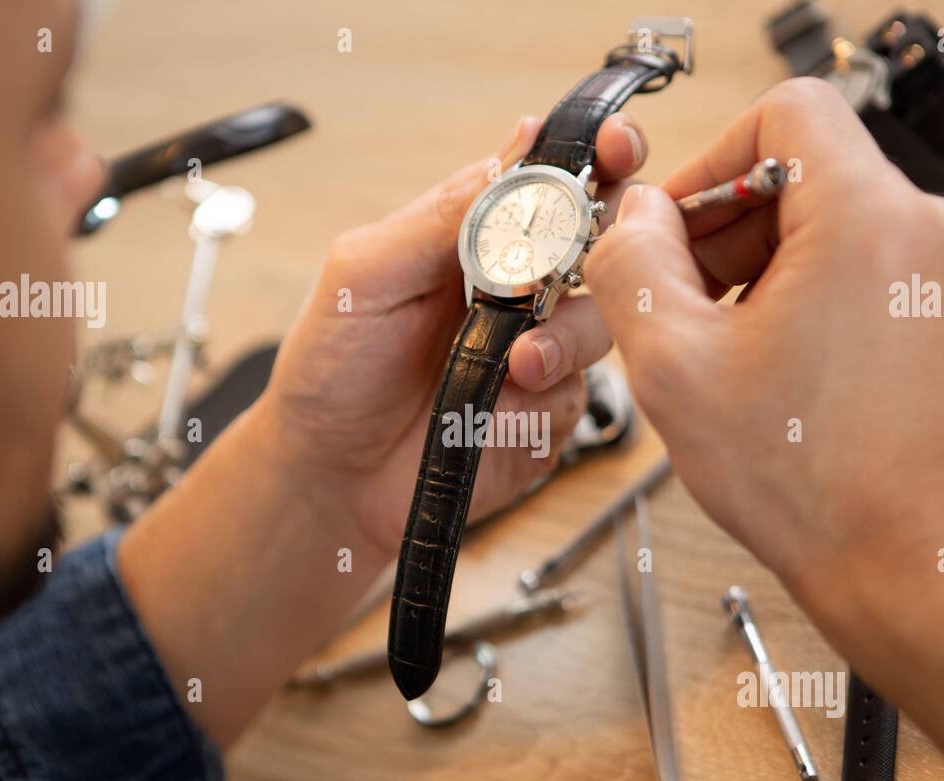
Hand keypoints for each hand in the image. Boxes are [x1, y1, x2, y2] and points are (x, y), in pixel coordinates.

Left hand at [266, 114, 646, 558]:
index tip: (613, 149)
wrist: (330, 474)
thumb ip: (447, 213)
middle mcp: (519, 285)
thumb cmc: (332, 368)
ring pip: (601, 321)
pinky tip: (501, 411)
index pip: (553, 178)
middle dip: (613, 240)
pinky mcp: (548, 411)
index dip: (594, 155)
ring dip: (567, 336)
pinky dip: (547, 398)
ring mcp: (540, 348)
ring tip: (518, 363)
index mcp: (477, 235)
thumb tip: (522, 143)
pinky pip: (581, 392)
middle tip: (577, 261)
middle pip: (604, 240)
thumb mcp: (370, 271)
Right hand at [584, 78, 943, 622]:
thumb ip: (632, 268)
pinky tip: (781, 377)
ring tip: (729, 357)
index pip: (784, 110)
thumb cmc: (818, 489)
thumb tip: (633, 223)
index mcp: (868, 219)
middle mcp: (933, 232)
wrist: (918, 574)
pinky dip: (816, 305)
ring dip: (766, 277)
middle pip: (808, 176)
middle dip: (727, 235)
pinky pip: (874, 277)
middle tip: (680, 306)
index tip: (674, 228)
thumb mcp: (676, 369)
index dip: (709, 162)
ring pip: (838, 232)